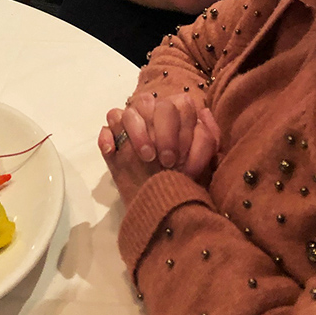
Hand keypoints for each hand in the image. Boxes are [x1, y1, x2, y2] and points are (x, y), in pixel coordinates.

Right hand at [98, 94, 219, 205]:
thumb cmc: (186, 184)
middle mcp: (153, 116)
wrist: (164, 211)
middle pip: (154, 103)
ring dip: (137, 132)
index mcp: (177, 118)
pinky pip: (106, 126)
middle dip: (163, 132)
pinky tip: (112, 151)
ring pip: (128, 110)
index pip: (180, 104)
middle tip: (167, 161)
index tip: (181, 159)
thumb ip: (209, 139)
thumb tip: (205, 112)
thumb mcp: (205, 166)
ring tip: (146, 157)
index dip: (183, 128)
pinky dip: (107, 136)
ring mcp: (131, 127)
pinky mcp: (113, 142)